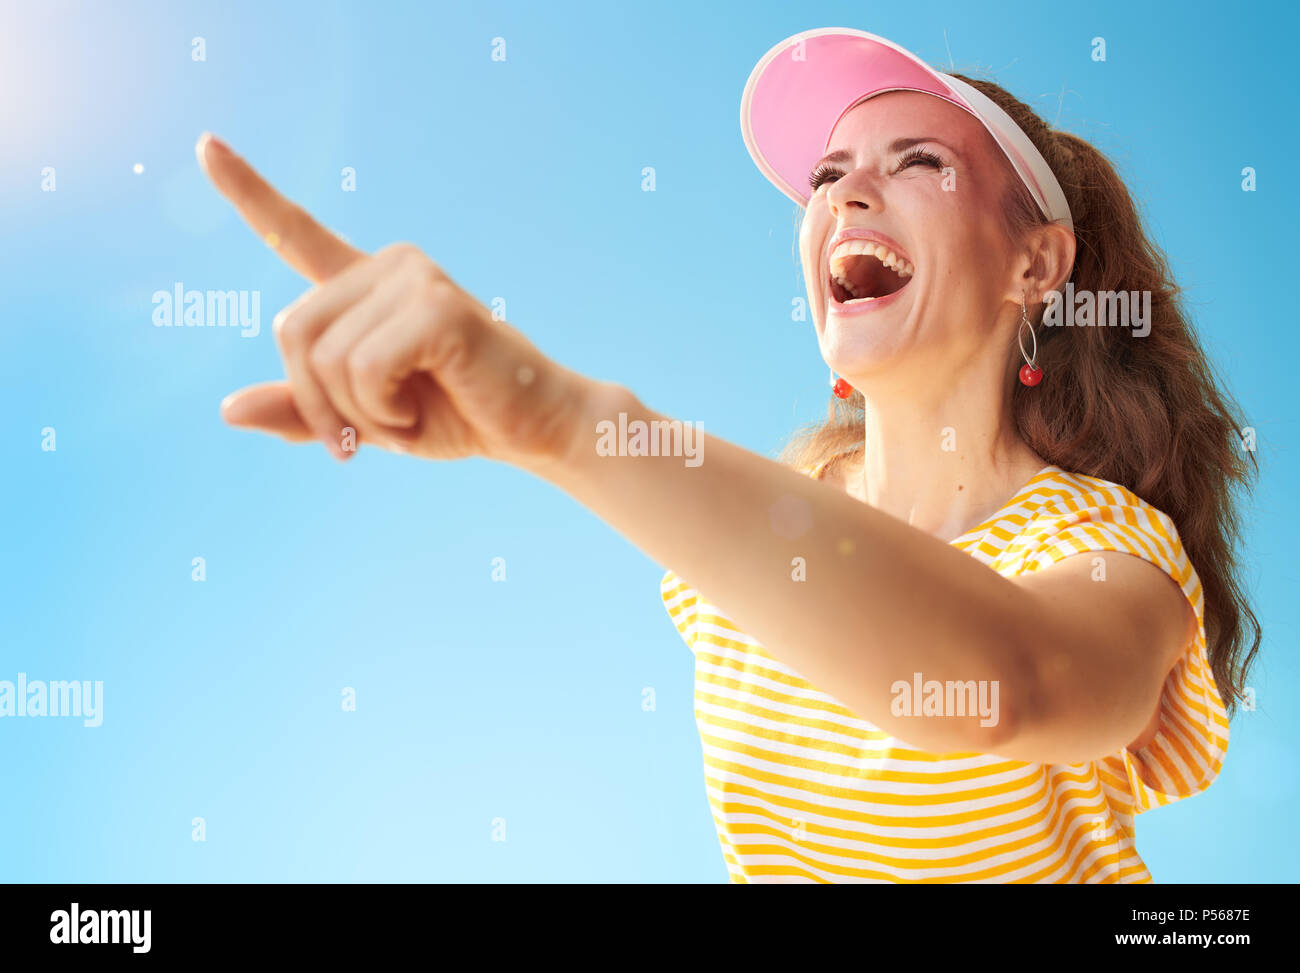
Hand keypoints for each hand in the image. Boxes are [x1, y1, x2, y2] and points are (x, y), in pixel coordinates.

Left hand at [198, 133, 588, 467]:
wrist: (531, 428)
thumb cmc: (455, 415)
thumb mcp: (364, 420)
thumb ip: (303, 411)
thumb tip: (225, 411)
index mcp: (366, 287)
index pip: (297, 232)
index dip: (248, 192)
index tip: (206, 145)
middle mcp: (388, 267)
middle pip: (290, 331)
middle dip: (315, 402)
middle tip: (355, 442)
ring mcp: (413, 278)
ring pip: (325, 357)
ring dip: (355, 412)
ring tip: (404, 416)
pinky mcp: (436, 305)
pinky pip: (363, 368)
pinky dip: (382, 410)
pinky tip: (419, 407)